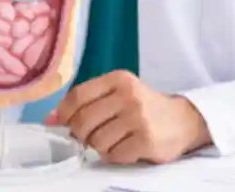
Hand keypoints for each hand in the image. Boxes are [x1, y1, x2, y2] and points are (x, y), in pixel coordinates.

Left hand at [44, 70, 211, 164]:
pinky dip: (114, 156)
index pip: (78, 96)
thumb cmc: (143, 107)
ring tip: (113, 140)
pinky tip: (125, 148)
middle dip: (81, 134)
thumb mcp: (118, 94)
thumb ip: (87, 101)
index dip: (63, 113)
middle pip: (83, 121)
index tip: (59, 123)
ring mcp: (138, 118)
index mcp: (118, 79)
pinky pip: (114, 155)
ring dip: (100, 147)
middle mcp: (128, 96)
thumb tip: (51, 119)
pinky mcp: (147, 140)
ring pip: (97, 141)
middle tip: (90, 136)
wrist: (183, 120)